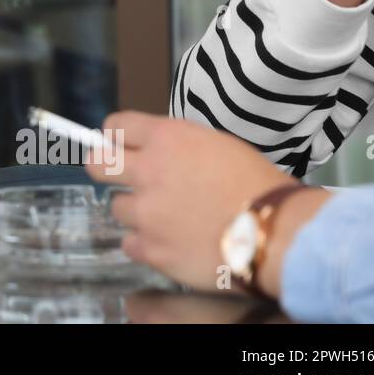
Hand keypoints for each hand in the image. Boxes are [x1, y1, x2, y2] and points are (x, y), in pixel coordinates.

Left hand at [85, 112, 329, 296]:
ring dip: (138, 214)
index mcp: (167, 139)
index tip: (122, 147)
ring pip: (118, 208)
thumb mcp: (217, 145)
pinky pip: (131, 244)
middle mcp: (147, 171)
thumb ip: (178, 147)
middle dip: (106, 169)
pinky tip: (171, 245)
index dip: (117, 137)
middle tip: (125, 180)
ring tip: (169, 221)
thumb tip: (156, 153)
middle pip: (96, 164)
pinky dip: (147, 246)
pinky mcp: (150, 249)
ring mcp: (146, 213)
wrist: (277, 233)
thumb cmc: (258, 184)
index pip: (116, 125)